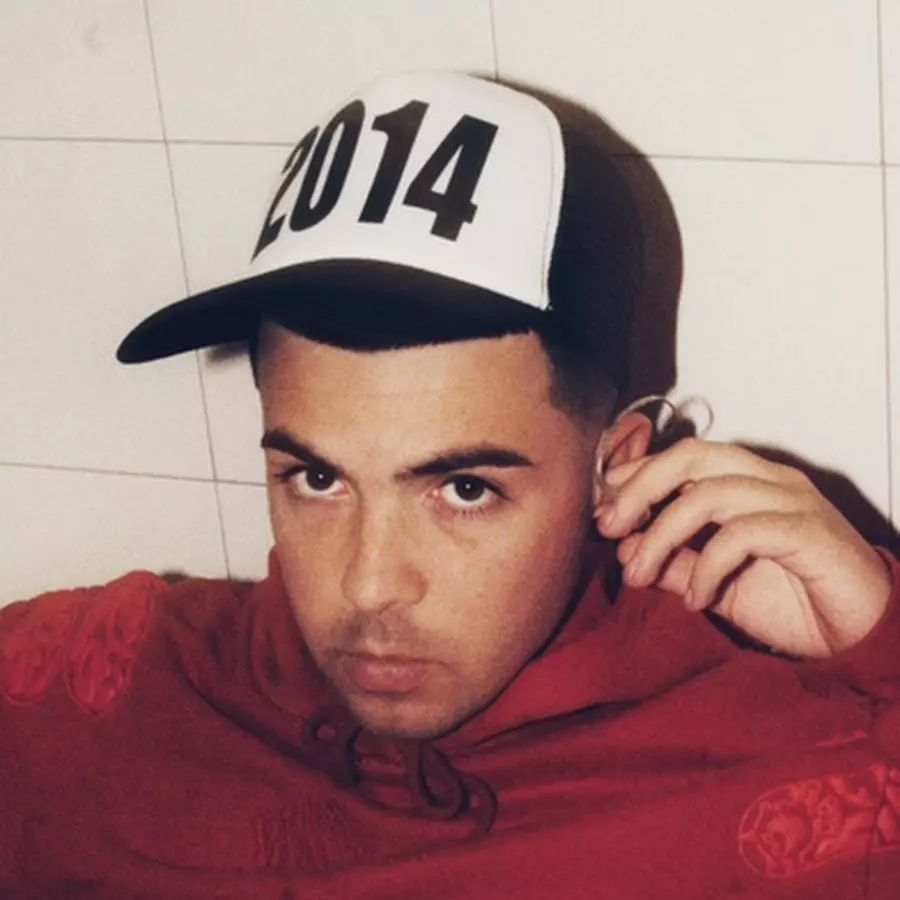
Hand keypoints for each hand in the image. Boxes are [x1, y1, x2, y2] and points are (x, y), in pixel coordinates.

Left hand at [594, 438, 892, 658]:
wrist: (863, 636)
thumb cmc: (796, 604)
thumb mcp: (717, 586)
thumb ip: (675, 565)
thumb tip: (624, 551)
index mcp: (744, 482)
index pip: (680, 457)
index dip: (634, 474)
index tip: (601, 508)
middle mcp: (766, 480)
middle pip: (690, 457)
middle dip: (639, 487)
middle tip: (608, 526)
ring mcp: (790, 501)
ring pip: (708, 494)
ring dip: (661, 535)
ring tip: (638, 575)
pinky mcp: (808, 530)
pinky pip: (742, 534)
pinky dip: (706, 567)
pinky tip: (694, 600)